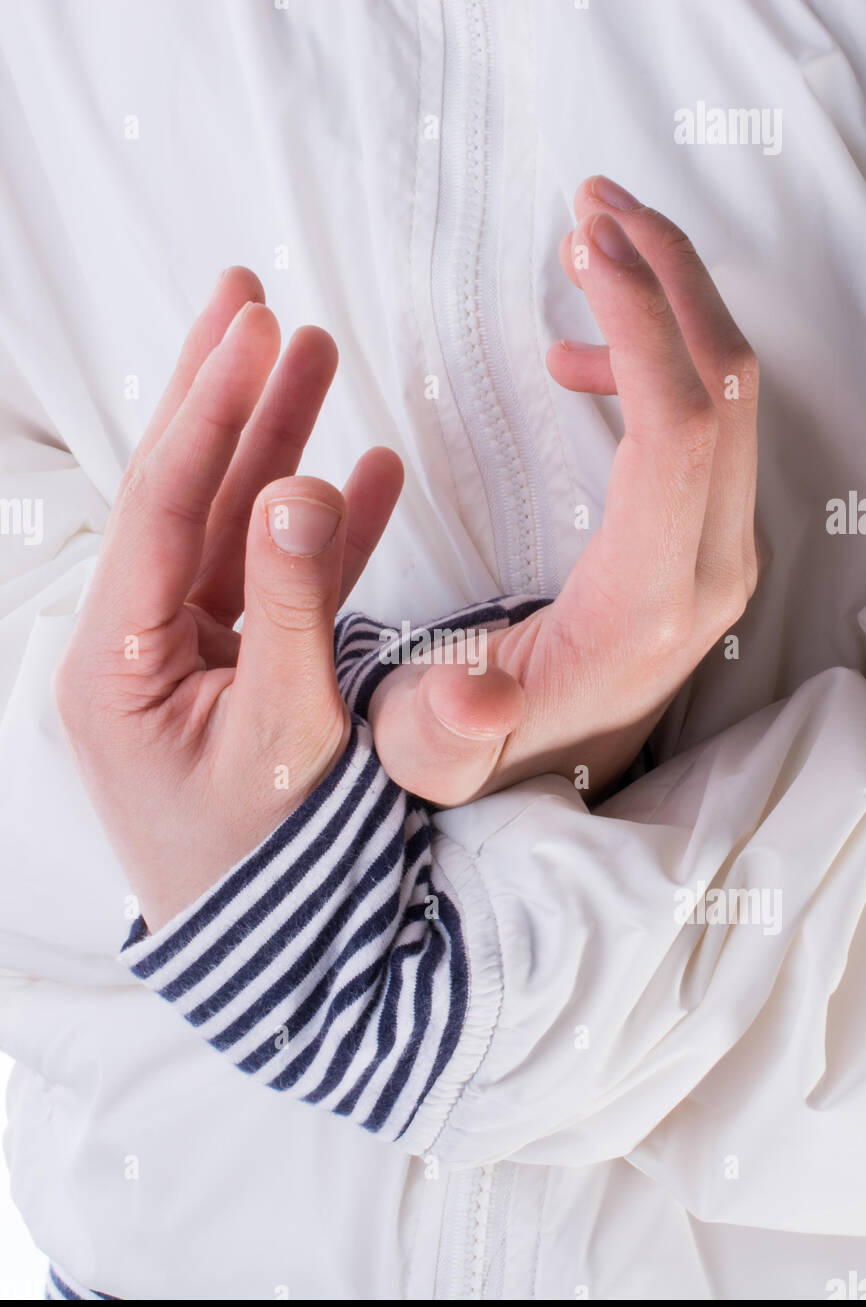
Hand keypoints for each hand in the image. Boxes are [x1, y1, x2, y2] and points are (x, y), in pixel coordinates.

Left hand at [54, 269, 402, 929]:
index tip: (247, 323)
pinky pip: (277, 587)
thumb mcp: (289, 736)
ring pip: (231, 531)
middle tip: (251, 301)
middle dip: (220, 399)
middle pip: (180, 498)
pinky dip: (324, 535)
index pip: (157, 509)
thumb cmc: (271, 866)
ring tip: (314, 358)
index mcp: (117, 666)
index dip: (204, 411)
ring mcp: (187, 660)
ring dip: (276, 450)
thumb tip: (299, 484)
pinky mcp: (235, 676)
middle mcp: (138, 650)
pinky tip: (365, 475)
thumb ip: (291, 607)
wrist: (282, 957)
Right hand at [368, 176, 758, 804]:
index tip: (580, 243)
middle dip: (664, 276)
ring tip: (585, 245)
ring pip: (727, 394)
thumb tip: (468, 701)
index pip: (676, 430)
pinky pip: (704, 423)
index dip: (640, 320)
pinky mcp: (706, 539)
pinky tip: (578, 359)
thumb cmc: (474, 745)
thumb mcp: (429, 749)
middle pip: (722, 386)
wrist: (534, 770)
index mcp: (647, 604)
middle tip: (590, 204)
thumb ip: (441, 733)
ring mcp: (717, 552)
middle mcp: (707, 572)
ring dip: (666, 303)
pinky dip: (654, 361)